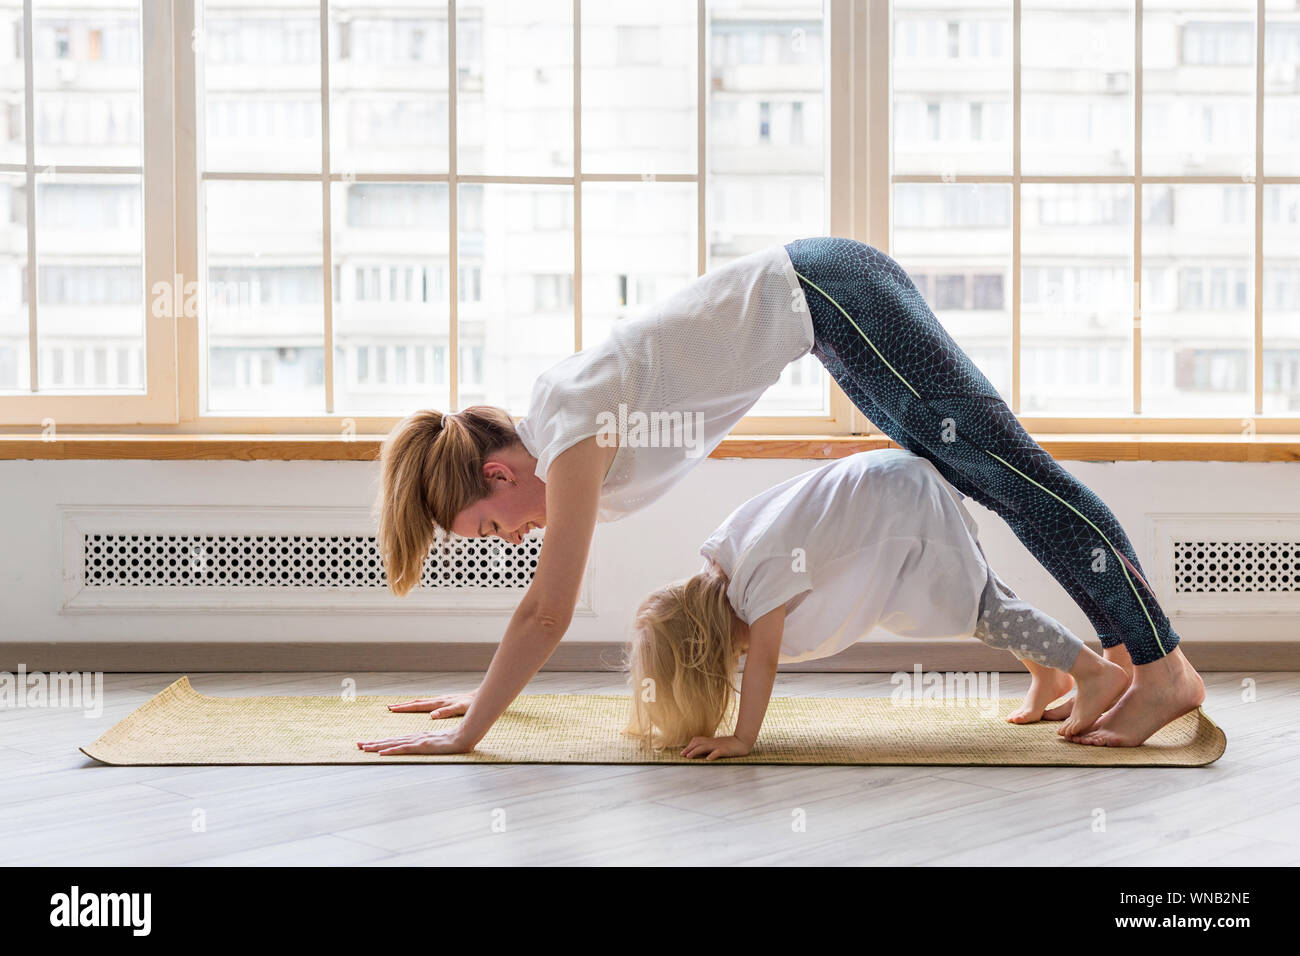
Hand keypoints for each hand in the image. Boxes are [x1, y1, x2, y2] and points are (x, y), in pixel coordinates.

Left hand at [357, 729, 472, 755]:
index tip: (367, 744)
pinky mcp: (422, 745)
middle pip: (390, 741)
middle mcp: (414, 738)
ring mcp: (417, 741)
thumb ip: (429, 746)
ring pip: (393, 744)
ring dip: (377, 746)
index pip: (394, 741)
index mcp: (417, 738)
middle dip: (373, 743)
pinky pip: (403, 749)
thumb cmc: (454, 740)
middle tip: (357, 744)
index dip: (380, 743)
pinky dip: (391, 750)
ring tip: (363, 747)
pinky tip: (381, 753)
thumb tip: (422, 748)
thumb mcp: (438, 745)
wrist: (465, 735)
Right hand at [386, 690, 475, 718]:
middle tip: (388, 707)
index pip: (417, 706)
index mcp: (438, 703)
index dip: (404, 708)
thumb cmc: (471, 704)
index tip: (392, 708)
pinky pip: (426, 704)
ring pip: (420, 703)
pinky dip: (417, 705)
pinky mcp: (443, 702)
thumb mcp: (460, 709)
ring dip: (408, 705)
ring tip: (397, 707)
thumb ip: (446, 712)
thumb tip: (432, 715)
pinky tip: (416, 708)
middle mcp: (437, 701)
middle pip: (415, 703)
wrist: (478, 697)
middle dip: (402, 705)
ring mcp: (439, 701)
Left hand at [680, 734, 751, 760]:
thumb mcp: (719, 745)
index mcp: (711, 741)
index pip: (697, 740)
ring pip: (704, 747)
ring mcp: (718, 745)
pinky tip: (708, 759)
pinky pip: (717, 752)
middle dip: (689, 749)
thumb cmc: (731, 745)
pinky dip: (712, 755)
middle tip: (682, 755)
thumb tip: (702, 754)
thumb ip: (711, 747)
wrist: (743, 741)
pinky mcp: (725, 749)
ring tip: (689, 757)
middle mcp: (713, 742)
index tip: (683, 752)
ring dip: (695, 752)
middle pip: (697, 743)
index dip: (689, 745)